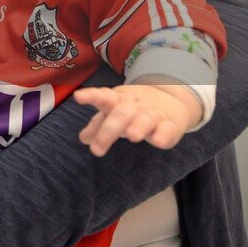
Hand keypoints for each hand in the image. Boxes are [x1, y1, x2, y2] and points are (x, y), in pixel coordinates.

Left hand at [74, 82, 200, 156]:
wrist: (169, 99)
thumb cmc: (132, 109)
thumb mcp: (113, 113)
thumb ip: (98, 125)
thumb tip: (83, 139)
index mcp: (117, 99)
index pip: (103, 96)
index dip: (91, 96)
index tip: (78, 96)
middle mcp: (134, 104)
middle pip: (120, 113)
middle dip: (108, 130)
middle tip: (96, 150)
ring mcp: (152, 113)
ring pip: (145, 118)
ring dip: (138, 126)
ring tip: (131, 136)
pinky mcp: (169, 125)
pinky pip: (167, 129)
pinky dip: (163, 135)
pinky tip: (158, 141)